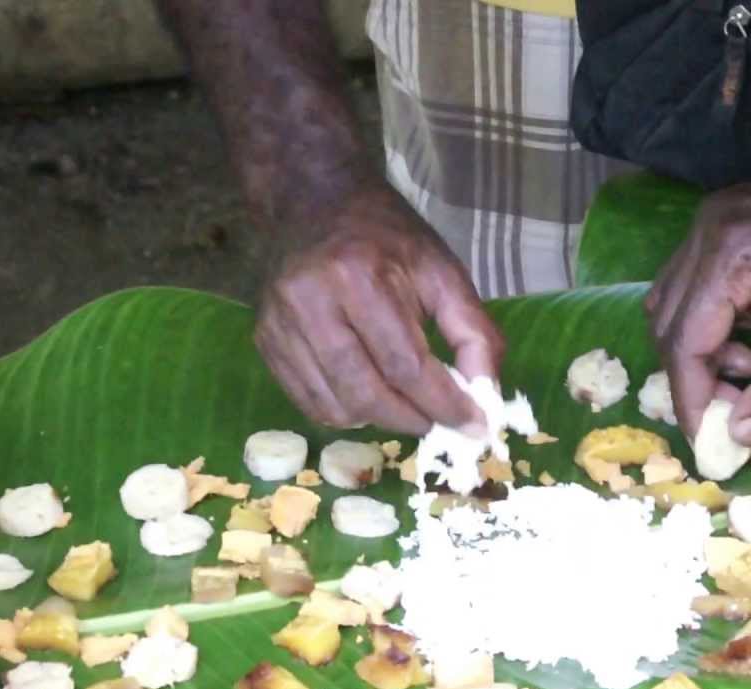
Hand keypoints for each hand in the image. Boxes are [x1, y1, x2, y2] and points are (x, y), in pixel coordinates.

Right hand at [255, 185, 503, 434]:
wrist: (315, 202)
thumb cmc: (387, 238)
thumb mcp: (442, 270)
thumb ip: (473, 332)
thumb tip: (485, 399)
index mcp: (360, 276)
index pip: (405, 365)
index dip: (443, 403)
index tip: (472, 425)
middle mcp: (311, 302)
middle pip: (366, 392)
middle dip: (410, 419)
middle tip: (437, 423)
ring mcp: (280, 324)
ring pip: (334, 405)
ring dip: (377, 421)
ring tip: (403, 408)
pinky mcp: (265, 340)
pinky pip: (305, 400)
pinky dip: (342, 413)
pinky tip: (365, 400)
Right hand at [645, 154, 750, 444]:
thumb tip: (740, 433)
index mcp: (729, 252)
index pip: (685, 340)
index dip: (690, 397)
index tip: (706, 441)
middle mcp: (705, 231)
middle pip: (667, 322)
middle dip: (692, 375)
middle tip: (730, 409)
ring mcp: (710, 220)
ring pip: (671, 302)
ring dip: (697, 347)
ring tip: (749, 368)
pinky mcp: (723, 220)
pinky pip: (691, 281)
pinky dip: (708, 319)